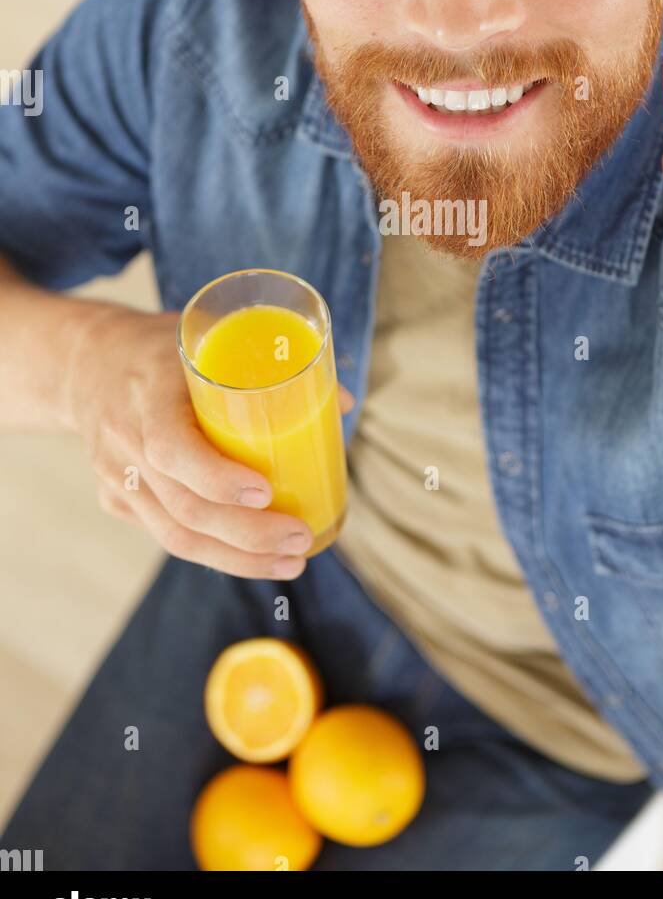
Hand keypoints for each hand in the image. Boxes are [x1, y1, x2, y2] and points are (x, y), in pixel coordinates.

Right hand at [68, 305, 354, 578]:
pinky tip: (255, 557)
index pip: (173, 449)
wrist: (83, 362)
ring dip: (238, 559)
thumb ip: (269, 364)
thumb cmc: (161, 348)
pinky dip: (215, 551)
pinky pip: (167, 535)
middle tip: (300, 539)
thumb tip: (341, 401)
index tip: (266, 491)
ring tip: (291, 562)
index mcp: (146, 395)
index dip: (218, 478)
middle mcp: (125, 442)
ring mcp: (117, 477)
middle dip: (249, 536)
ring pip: (176, 536)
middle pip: (185, 508)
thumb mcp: (205, 337)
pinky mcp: (117, 499)